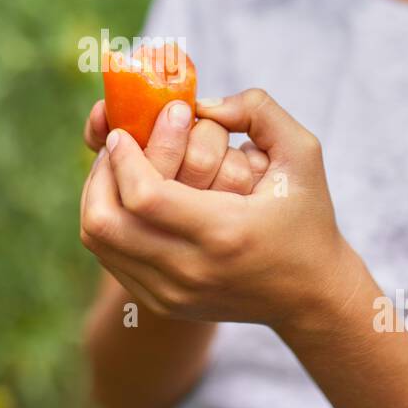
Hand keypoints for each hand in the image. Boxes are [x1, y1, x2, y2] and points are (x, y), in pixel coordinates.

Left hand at [79, 89, 356, 330]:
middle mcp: (191, 270)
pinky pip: (109, 259)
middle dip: (99, 175)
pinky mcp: (162, 303)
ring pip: (99, 242)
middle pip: (106, 224)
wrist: (311, 295)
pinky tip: (125, 198)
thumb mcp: (302, 154)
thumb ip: (258, 110)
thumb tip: (201, 104)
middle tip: (115, 147)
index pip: (144, 197)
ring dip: (96, 197)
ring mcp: (172, 293)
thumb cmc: (306, 217)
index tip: (123, 132)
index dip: (122, 158)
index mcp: (224, 232)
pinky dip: (106, 223)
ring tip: (116, 168)